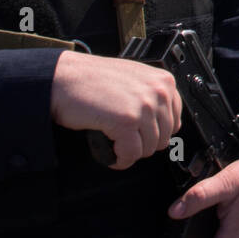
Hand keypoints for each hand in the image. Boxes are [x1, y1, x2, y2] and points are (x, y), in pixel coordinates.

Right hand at [49, 51, 181, 169]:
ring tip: (114, 142)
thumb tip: (166, 123)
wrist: (63, 78)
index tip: (139, 133)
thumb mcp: (134, 79)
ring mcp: (144, 106)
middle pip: (163, 137)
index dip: (155, 132)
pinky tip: (111, 153)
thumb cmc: (92, 79)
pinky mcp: (127, 121)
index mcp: (164, 81)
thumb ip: (152, 96)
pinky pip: (131, 154)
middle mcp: (159, 92)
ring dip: (130, 151)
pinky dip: (120, 160)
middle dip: (142, 143)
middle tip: (123, 139)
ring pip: (148, 148)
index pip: (175, 120)